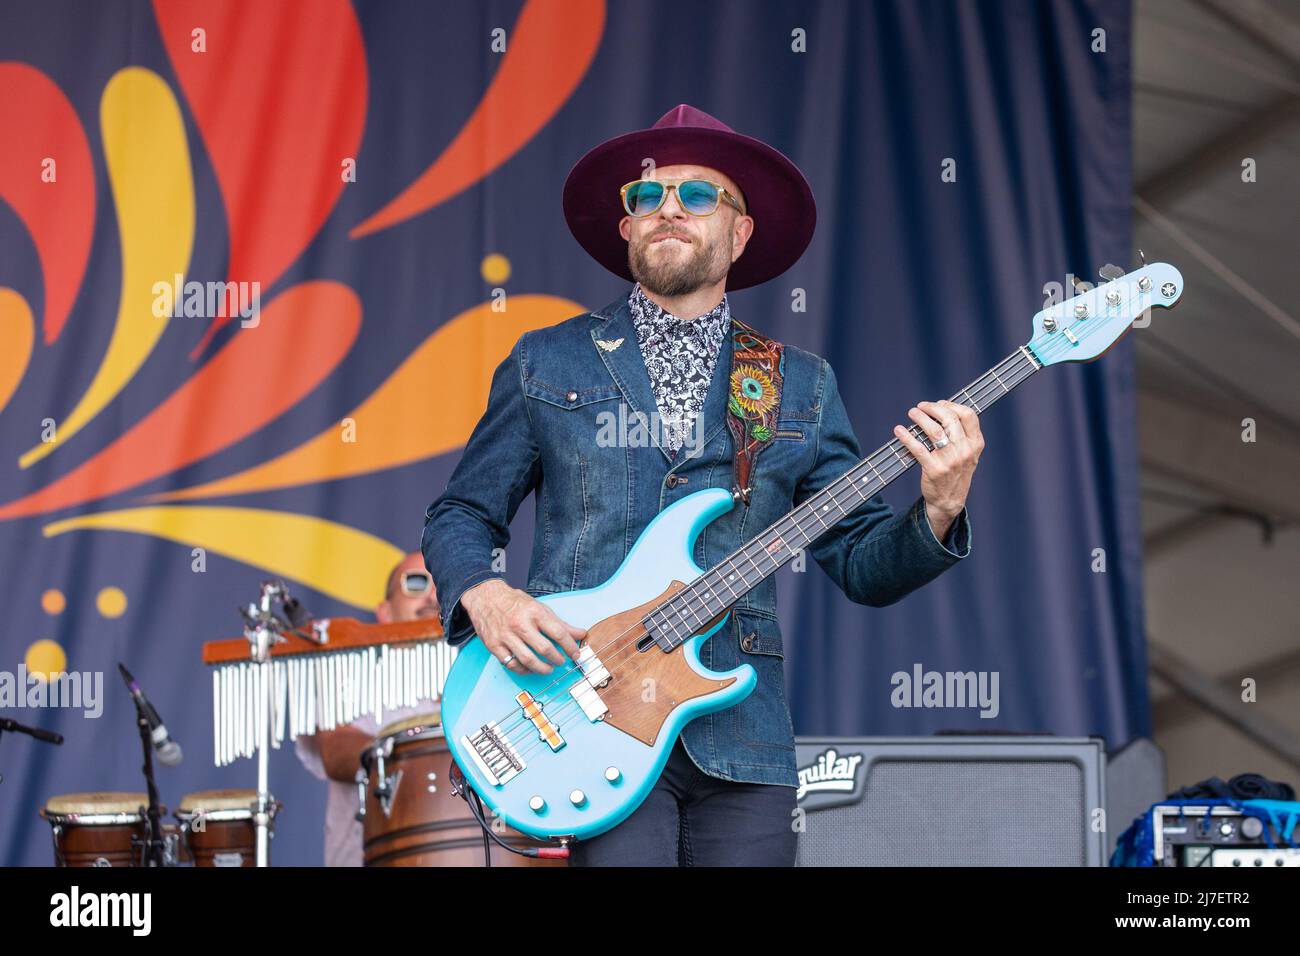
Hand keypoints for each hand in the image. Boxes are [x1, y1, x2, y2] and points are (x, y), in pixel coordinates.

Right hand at [459, 579, 585, 674]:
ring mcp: (506, 636)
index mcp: (534, 612)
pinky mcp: (494, 646)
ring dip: (542, 669)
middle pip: (544, 649)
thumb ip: (560, 623)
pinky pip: (512, 664)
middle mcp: (520, 624)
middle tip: (562, 661)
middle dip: (557, 659)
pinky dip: (524, 670)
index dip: (570, 646)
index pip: (558, 633)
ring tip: (549, 668)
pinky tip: (531, 668)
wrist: (485, 597)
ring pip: (528, 660)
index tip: (576, 654)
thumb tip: (580, 634)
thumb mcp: (539, 607)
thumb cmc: (514, 602)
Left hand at [893, 400, 982, 539]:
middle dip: (933, 408)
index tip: (939, 404)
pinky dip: (906, 437)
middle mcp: (965, 451)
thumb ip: (961, 435)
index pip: (968, 415)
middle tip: (921, 407)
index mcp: (975, 444)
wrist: (949, 501)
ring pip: (934, 430)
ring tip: (912, 413)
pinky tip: (899, 430)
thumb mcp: (968, 454)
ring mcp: (950, 460)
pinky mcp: (934, 469)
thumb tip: (941, 411)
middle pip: (950, 419)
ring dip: (920, 418)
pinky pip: (917, 448)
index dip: (952, 405)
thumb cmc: (956, 472)